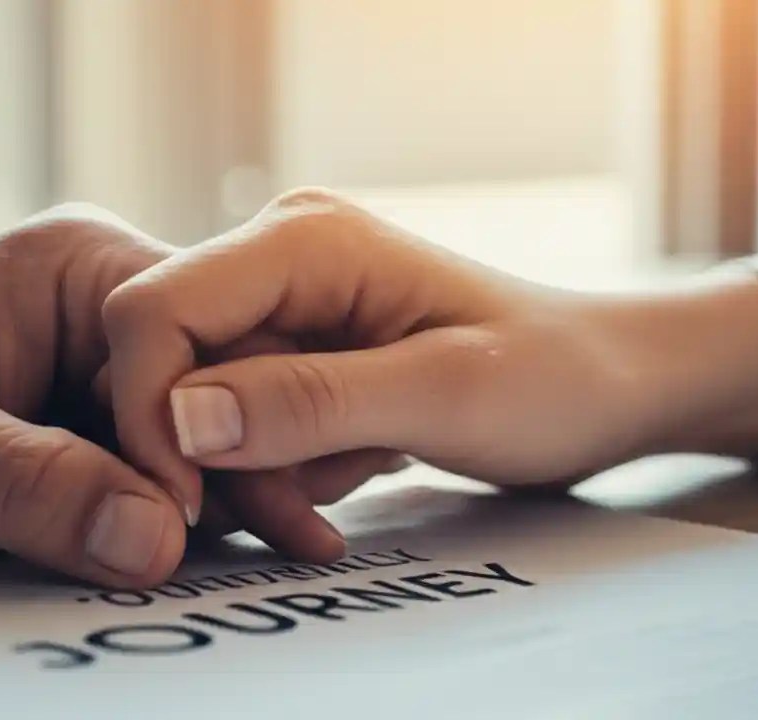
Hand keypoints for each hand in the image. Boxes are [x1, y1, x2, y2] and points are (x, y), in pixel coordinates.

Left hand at [0, 203, 395, 587]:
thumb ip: (29, 483)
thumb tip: (157, 541)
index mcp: (79, 268)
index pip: (190, 335)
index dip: (206, 426)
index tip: (198, 517)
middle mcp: (112, 304)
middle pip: (214, 379)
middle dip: (248, 459)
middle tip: (303, 536)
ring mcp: (112, 361)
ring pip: (201, 425)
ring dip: (236, 487)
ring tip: (300, 546)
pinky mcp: (103, 415)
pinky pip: (166, 458)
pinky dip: (194, 505)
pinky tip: (243, 544)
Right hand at [103, 189, 757, 505]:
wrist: (608, 385)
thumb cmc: (555, 377)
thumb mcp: (443, 396)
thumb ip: (311, 402)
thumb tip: (182, 421)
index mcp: (303, 240)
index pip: (155, 309)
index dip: (150, 406)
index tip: (191, 499)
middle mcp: (277, 259)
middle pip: (170, 365)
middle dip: (215, 457)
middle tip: (301, 517)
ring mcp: (285, 306)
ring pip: (200, 407)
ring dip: (254, 476)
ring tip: (335, 508)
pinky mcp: (296, 351)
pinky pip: (240, 421)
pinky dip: (276, 473)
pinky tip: (343, 487)